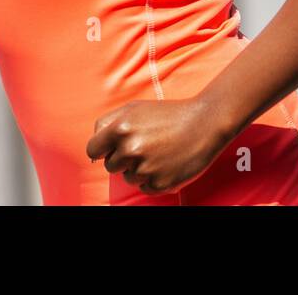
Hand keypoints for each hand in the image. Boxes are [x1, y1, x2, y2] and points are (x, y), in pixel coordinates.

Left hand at [85, 98, 232, 195]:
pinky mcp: (160, 183)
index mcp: (120, 127)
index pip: (93, 150)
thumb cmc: (169, 114)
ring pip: (128, 178)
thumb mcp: (134, 108)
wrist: (204, 123)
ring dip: (139, 169)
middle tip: (143, 147)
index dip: (101, 150)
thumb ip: (109, 124)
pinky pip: (144, 187)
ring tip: (158, 153)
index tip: (110, 149)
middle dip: (122, 159)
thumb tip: (95, 146)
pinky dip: (153, 179)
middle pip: (110, 166)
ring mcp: (145, 168)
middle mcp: (130, 148)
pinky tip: (165, 163)